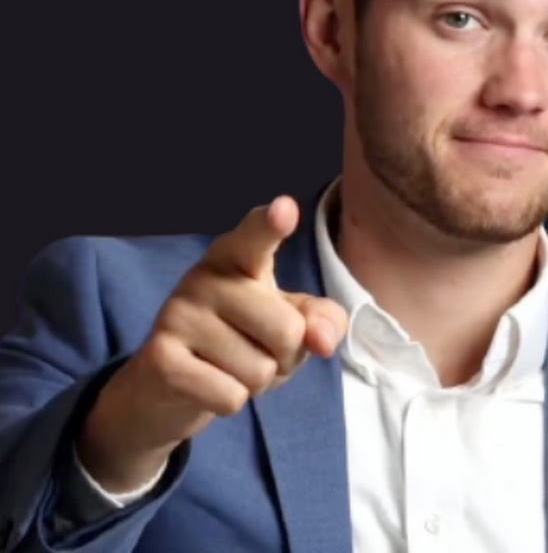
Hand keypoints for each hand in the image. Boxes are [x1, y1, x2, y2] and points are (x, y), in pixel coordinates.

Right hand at [77, 196, 347, 492]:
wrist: (165, 388)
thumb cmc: (242, 340)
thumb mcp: (289, 323)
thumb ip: (322, 321)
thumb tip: (323, 340)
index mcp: (239, 255)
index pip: (257, 235)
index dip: (272, 223)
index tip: (285, 209)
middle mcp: (205, 275)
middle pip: (288, 331)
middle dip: (285, 357)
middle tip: (253, 349)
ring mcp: (178, 313)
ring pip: (261, 371)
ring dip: (254, 382)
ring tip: (226, 366)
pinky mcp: (160, 358)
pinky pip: (231, 397)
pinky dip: (230, 402)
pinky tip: (205, 385)